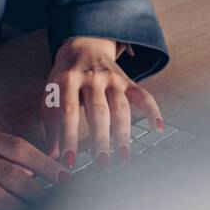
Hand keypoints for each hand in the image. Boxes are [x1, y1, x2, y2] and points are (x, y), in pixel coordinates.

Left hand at [42, 36, 162, 169]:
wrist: (83, 45)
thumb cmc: (64, 77)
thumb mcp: (51, 93)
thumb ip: (51, 122)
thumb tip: (53, 155)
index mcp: (67, 80)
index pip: (68, 111)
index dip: (69, 137)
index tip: (69, 161)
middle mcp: (91, 77)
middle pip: (98, 111)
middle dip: (100, 139)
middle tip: (102, 164)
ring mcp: (112, 78)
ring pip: (120, 107)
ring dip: (122, 134)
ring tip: (123, 158)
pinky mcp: (127, 80)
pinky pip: (143, 95)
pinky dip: (153, 110)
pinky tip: (157, 128)